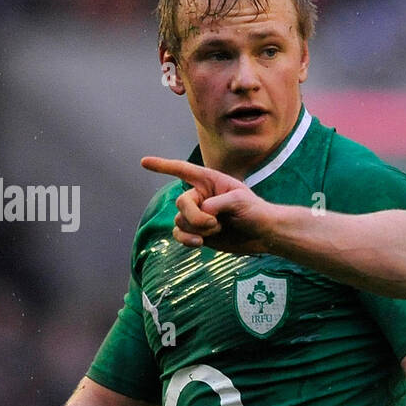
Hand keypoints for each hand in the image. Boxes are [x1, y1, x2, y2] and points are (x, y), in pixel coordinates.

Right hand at [141, 156, 275, 254]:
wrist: (262, 234)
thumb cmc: (255, 210)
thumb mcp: (240, 200)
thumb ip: (217, 202)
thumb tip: (201, 212)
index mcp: (209, 181)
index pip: (182, 170)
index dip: (163, 166)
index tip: (144, 162)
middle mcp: (200, 196)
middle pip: (181, 203)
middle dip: (195, 216)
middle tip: (215, 224)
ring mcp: (197, 215)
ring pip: (180, 221)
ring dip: (197, 228)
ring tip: (218, 229)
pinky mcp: (197, 233)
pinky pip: (179, 235)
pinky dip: (187, 240)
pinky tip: (199, 243)